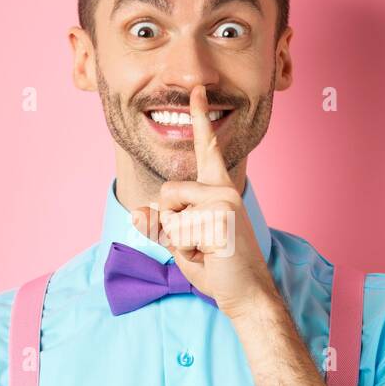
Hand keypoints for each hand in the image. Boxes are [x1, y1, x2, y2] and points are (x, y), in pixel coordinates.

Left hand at [131, 85, 279, 318]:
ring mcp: (224, 201)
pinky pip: (178, 231)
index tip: (198, 91)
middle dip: (169, 223)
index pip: (207, 150)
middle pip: (168, 191)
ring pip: (169, 213)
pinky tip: (210, 257)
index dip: (200, 120)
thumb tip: (138, 212)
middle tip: (197, 245)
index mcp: (218, 191)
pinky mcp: (220, 217)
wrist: (246, 294)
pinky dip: (185, 252)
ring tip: (205, 251)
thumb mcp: (183, 243)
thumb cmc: (218, 269)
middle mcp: (223, 190)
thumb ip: (162, 224)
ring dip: (178, 240)